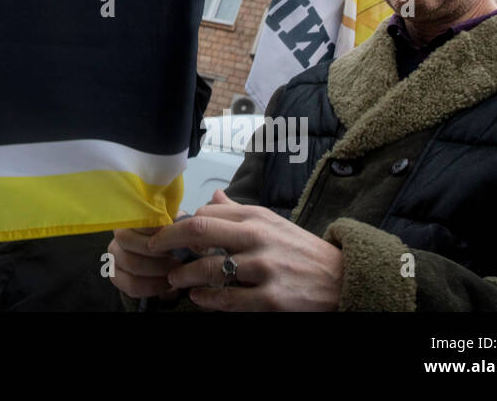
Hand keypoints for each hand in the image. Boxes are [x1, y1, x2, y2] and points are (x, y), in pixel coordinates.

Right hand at [107, 212, 203, 299]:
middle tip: (176, 257)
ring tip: (175, 271)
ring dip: (156, 269)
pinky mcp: (117, 276)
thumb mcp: (185, 225)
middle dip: (155, 251)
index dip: (152, 225)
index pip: (133, 214)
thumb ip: (194, 213)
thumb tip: (217, 195)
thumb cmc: (178, 243)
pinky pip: (130, 284)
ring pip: (129, 262)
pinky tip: (167, 286)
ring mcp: (115, 255)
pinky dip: (151, 286)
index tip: (171, 233)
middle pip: (126, 238)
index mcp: (135, 215)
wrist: (171, 267)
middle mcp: (120, 233)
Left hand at [146, 189, 343, 310]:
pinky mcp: (271, 298)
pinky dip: (206, 299)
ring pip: (209, 268)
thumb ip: (239, 211)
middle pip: (200, 231)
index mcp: (255, 218)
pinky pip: (228, 299)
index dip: (181, 225)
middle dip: (169, 240)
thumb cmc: (301, 250)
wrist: (341, 278)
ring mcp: (264, 268)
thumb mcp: (272, 222)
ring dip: (184, 275)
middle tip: (155, 249)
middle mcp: (257, 238)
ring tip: (175, 279)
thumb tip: (213, 196)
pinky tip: (198, 297)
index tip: (169, 234)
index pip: (205, 214)